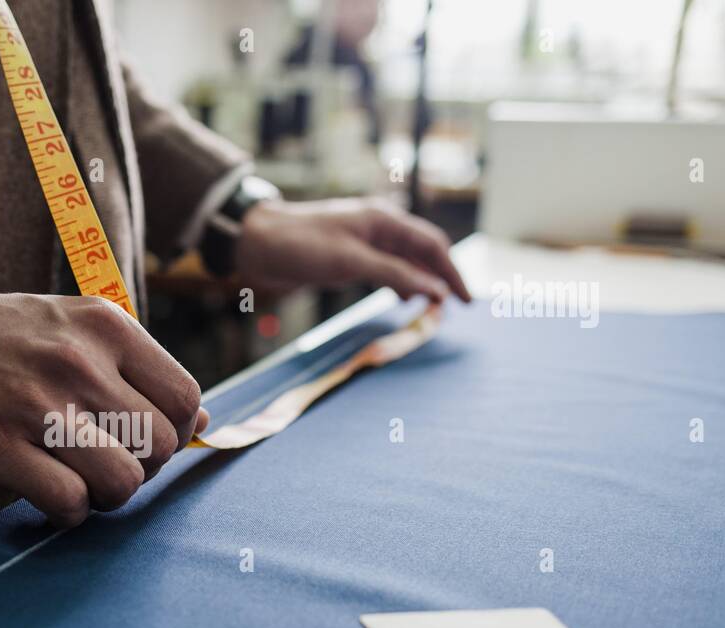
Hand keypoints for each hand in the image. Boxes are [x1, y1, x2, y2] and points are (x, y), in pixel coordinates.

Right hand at [0, 290, 208, 527]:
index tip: (146, 439)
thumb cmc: (6, 340)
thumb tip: (201, 423)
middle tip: (109, 461)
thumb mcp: (77, 327)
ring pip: (122, 481)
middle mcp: (79, 362)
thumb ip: (138, 368)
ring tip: (81, 479)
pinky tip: (50, 494)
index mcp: (106, 326)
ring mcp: (38, 405)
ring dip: (107, 494)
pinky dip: (69, 512)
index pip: (185, 397)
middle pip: (160, 446)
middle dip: (143, 467)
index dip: (177, 432)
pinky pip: (69, 502)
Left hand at [236, 197, 470, 303]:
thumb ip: (395, 275)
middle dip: (441, 278)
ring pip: (405, 262)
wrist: (258, 243)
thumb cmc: (302, 245)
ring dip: (421, 283)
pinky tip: (403, 299)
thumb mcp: (351, 262)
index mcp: (384, 220)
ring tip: (431, 309)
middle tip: (452, 309)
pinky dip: (399, 284)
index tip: (466, 301)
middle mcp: (379, 228)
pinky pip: (385, 270)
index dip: (452, 273)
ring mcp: (363, 242)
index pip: (432, 245)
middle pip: (423, 253)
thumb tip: (435, 290)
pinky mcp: (348, 257)